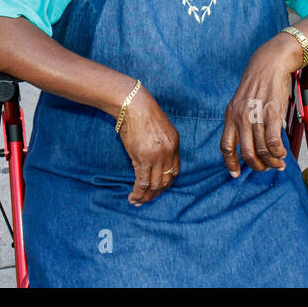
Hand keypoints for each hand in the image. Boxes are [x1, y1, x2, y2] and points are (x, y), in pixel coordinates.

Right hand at [117, 86, 179, 205]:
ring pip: (155, 185)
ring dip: (146, 196)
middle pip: (166, 181)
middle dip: (156, 194)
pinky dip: (138, 192)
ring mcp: (156, 156)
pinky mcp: (142, 158)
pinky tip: (133, 197)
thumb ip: (160, 146)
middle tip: (147, 200)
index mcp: (174, 144)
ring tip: (138, 201)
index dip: (166, 183)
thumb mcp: (159, 130)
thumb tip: (151, 163)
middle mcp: (168, 152)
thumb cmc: (142, 114)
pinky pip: (142, 181)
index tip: (157, 189)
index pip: (174, 172)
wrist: (133, 104)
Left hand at [220, 35, 300, 176]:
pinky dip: (278, 152)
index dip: (230, 163)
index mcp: (230, 115)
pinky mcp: (272, 113)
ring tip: (278, 163)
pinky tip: (282, 153)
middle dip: (257, 166)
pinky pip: (274, 142)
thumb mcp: (240, 102)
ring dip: (272, 161)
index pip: (226, 146)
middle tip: (265, 168)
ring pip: (262, 150)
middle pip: (246, 153)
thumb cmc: (257, 83)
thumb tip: (246, 142)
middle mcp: (241, 118)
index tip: (235, 174)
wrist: (269, 64)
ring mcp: (256, 116)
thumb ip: (240, 120)